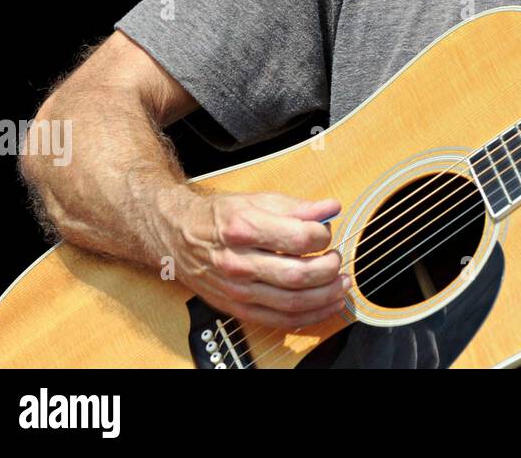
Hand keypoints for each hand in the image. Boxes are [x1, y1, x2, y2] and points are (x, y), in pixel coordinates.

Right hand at [163, 189, 348, 330]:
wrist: (178, 236)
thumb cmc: (221, 216)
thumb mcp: (259, 200)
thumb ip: (298, 207)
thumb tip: (332, 208)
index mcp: (244, 229)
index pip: (298, 238)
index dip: (323, 236)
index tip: (326, 233)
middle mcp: (238, 263)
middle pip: (297, 275)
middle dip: (329, 270)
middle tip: (338, 259)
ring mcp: (237, 290)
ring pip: (292, 302)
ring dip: (326, 296)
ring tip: (342, 283)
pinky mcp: (238, 309)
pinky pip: (279, 320)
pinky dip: (310, 315)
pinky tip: (327, 305)